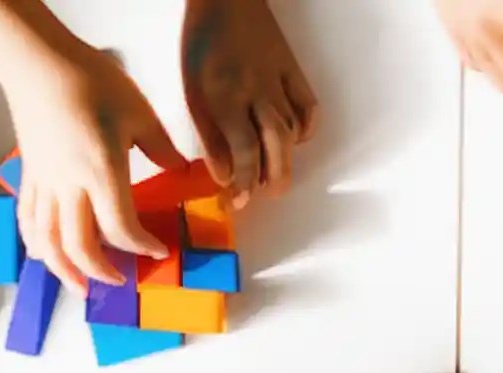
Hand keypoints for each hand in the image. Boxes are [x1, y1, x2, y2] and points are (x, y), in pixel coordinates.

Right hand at [6, 43, 186, 295]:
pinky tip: (44, 254)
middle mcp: (68, 186)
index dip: (141, 246)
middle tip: (122, 279)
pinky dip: (36, 243)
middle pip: (79, 246)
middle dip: (102, 270)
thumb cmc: (91, 83)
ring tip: (79, 287)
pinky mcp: (29, 175)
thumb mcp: (140, 113)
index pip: (120, 227)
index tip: (159, 249)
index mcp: (101, 172)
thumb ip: (162, 149)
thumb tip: (178, 172)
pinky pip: (28, 219)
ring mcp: (43, 183)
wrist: (38, 63)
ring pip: (46, 241)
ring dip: (63, 270)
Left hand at [181, 0, 316, 209]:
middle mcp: (256, 92)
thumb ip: (208, 135)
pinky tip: (295, 141)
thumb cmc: (202, 42)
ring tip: (274, 174)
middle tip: (266, 196)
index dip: (244, 181)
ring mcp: (279, 82)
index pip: (243, 151)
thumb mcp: (192, 91)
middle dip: (273, 177)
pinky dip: (306, 130)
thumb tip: (222, 174)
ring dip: (284, 158)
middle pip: (275, 145)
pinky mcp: (293, 72)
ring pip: (291, 130)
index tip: (238, 201)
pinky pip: (310, 108)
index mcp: (225, 96)